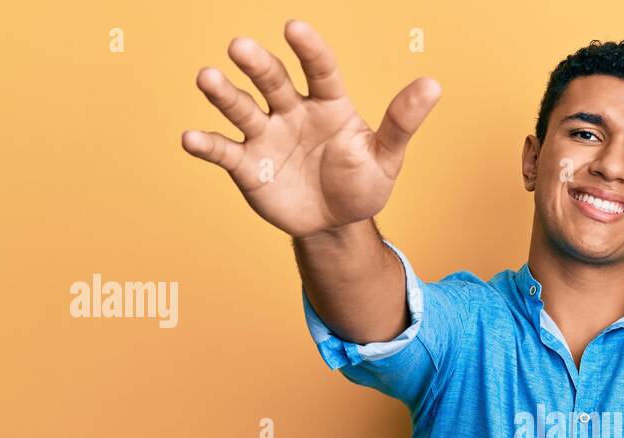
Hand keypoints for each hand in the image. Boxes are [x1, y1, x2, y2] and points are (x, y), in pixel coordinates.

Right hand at [181, 20, 441, 237]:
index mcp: (328, 104)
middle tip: (241, 47)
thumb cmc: (362, 183)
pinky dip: (206, 144)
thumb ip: (402, 122)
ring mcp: (266, 136)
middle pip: (272, 81)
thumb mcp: (386, 157)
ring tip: (207, 77)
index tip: (294, 28)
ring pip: (242, 108)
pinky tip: (190, 138)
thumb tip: (433, 84)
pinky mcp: (246, 165)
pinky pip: (223, 150)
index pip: (318, 70)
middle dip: (257, 64)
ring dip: (224, 93)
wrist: (336, 223)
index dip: (308, 49)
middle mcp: (292, 111)